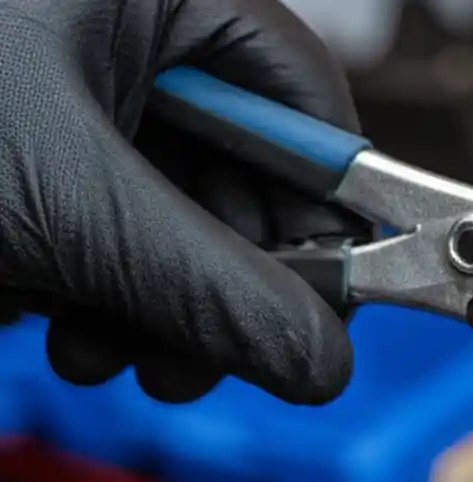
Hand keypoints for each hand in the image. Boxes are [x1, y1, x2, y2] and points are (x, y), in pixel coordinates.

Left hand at [0, 0, 366, 402]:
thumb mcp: (68, 199)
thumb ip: (205, 285)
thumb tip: (319, 360)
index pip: (308, 104)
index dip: (337, 210)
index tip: (340, 300)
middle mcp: (136, 41)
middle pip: (249, 181)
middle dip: (228, 287)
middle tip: (213, 357)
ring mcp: (86, 100)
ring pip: (182, 223)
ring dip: (161, 311)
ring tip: (112, 354)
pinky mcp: (45, 157)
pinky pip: (117, 233)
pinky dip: (103, 296)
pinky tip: (65, 328)